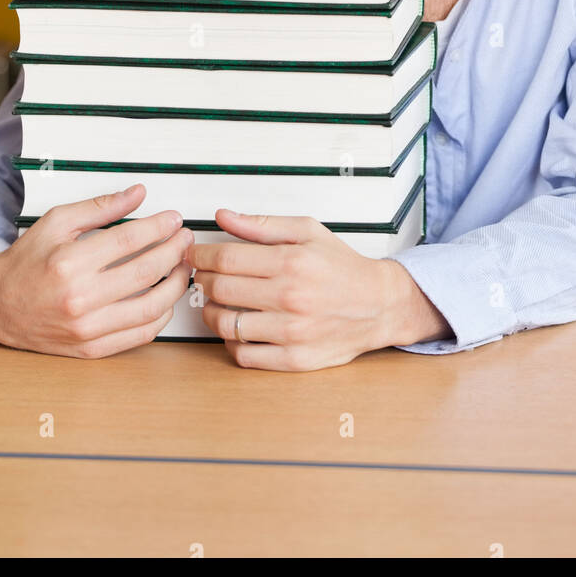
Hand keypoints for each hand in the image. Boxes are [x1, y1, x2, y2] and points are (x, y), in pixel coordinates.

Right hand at [0, 183, 192, 357]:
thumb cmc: (26, 261)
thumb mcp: (57, 222)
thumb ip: (100, 207)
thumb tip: (138, 193)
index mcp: (70, 263)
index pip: (130, 240)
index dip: (159, 227)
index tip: (174, 219)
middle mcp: (79, 298)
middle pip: (145, 272)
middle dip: (174, 252)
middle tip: (185, 240)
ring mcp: (86, 328)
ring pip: (150, 308)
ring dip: (175, 285)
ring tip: (181, 267)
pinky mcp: (90, 349)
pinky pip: (139, 336)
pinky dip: (160, 317)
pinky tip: (165, 298)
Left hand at [187, 210, 401, 370]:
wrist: (379, 304)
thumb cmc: (342, 267)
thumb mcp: (307, 232)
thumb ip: (262, 225)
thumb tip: (223, 216)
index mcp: (291, 262)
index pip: (226, 258)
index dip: (201, 256)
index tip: (196, 255)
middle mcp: (290, 298)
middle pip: (221, 290)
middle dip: (203, 281)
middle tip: (205, 276)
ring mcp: (291, 332)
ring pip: (226, 325)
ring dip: (211, 312)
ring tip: (216, 302)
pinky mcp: (294, 359)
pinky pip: (244, 355)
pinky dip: (231, 342)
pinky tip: (237, 327)